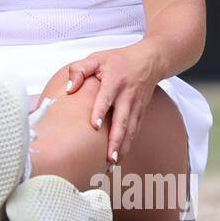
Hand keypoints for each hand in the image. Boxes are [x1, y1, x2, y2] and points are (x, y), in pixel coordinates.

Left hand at [60, 42, 162, 166]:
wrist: (150, 60)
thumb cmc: (119, 59)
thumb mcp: (97, 58)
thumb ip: (79, 70)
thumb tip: (69, 88)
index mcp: (115, 80)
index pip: (106, 98)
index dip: (101, 111)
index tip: (95, 125)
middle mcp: (127, 95)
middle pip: (122, 120)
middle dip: (115, 140)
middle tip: (108, 157)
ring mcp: (136, 105)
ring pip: (130, 129)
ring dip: (122, 147)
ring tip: (113, 163)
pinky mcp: (141, 112)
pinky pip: (135, 130)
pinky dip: (128, 144)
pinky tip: (120, 157)